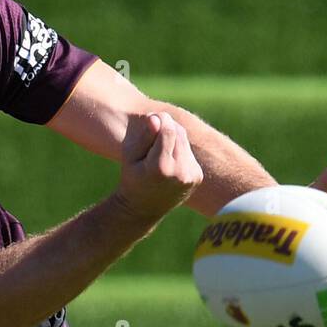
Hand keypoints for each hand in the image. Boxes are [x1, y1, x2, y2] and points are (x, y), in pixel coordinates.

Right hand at [115, 111, 203, 226]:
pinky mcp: (196, 177)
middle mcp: (179, 172)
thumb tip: (158, 117)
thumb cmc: (132, 179)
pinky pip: (189, 153)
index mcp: (160, 167)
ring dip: (173, 140)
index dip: (161, 120)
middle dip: (167, 129)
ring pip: (185, 141)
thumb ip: (144, 136)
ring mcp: (190, 176)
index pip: (168, 130)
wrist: (143, 209)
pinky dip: (179, 153)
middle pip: (179, 133)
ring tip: (158, 153)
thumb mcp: (129, 156)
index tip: (151, 119)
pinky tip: (167, 165)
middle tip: (152, 138)